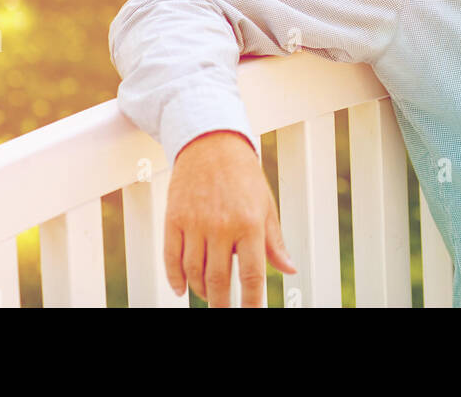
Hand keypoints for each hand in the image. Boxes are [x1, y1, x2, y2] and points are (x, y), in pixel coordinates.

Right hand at [164, 130, 296, 306]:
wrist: (211, 144)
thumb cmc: (244, 176)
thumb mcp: (266, 206)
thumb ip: (275, 242)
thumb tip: (289, 270)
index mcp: (249, 224)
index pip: (252, 275)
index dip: (251, 302)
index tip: (252, 314)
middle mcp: (221, 226)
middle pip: (218, 280)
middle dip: (221, 303)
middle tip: (224, 311)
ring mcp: (194, 223)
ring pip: (194, 272)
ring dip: (201, 291)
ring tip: (209, 295)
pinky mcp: (173, 219)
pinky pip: (171, 258)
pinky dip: (175, 278)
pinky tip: (182, 288)